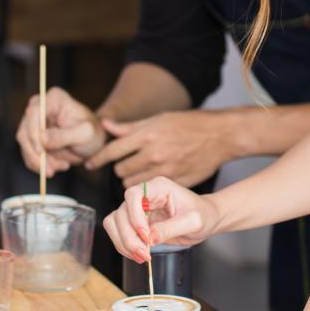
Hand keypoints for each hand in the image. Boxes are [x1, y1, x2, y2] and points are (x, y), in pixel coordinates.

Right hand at [15, 87, 105, 176]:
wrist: (92, 142)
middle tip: (51, 170)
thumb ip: (65, 135)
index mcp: (55, 98)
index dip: (33, 132)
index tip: (41, 150)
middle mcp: (40, 107)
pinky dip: (39, 164)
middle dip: (36, 153)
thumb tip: (42, 138)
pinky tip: (56, 166)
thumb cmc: (93, 133)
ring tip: (62, 166)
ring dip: (39, 161)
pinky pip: (27, 153)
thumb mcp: (85, 134)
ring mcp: (34, 122)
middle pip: (25, 130)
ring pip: (24, 144)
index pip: (34, 112)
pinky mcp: (32, 137)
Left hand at [84, 110, 234, 187]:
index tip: (89, 164)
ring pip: (134, 184)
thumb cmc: (189, 123)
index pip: (112, 151)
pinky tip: (152, 181)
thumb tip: (105, 125)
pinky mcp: (176, 182)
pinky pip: (151, 191)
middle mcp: (154, 153)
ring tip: (139, 173)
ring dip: (131, 180)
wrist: (220, 136)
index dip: (96, 159)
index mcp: (147, 135)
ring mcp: (166, 170)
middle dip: (119, 169)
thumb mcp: (158, 119)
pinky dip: (147, 188)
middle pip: (120, 171)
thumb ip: (130, 127)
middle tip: (125, 164)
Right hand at [102, 176, 220, 262]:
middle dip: (129, 237)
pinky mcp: (136, 222)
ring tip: (141, 256)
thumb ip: (172, 228)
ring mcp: (137, 209)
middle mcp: (144, 195)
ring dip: (123, 242)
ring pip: (114, 222)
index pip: (133, 195)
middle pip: (121, 212)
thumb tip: (149, 239)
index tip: (146, 235)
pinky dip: (124, 246)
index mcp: (158, 187)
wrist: (206, 219)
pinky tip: (139, 255)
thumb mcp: (194, 222)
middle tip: (145, 254)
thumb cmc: (203, 215)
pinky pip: (119, 232)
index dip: (134, 216)